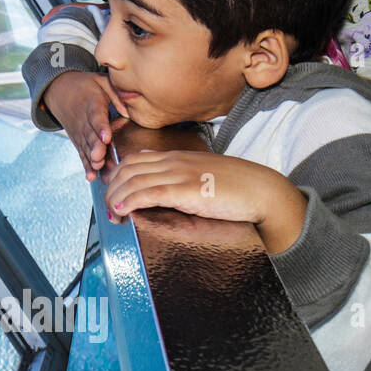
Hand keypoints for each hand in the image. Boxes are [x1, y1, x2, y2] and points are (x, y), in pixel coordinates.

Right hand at [43, 71, 129, 181]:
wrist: (59, 90)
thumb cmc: (87, 85)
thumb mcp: (102, 81)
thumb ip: (116, 94)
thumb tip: (128, 112)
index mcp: (91, 103)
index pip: (96, 117)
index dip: (100, 128)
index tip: (106, 137)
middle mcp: (83, 120)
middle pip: (89, 136)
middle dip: (95, 148)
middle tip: (99, 158)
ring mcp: (79, 131)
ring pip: (86, 147)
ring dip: (91, 160)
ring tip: (97, 170)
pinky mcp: (77, 140)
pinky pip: (82, 153)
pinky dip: (86, 165)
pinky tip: (91, 176)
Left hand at [103, 150, 307, 252]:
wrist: (263, 190)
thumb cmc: (236, 185)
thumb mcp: (201, 172)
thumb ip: (178, 172)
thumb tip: (156, 175)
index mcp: (177, 157)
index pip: (134, 159)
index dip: (116, 175)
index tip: (111, 191)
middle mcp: (174, 162)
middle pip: (127, 169)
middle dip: (111, 188)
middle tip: (108, 206)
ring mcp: (179, 174)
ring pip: (133, 181)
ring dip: (116, 199)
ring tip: (112, 214)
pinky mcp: (185, 190)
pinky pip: (148, 193)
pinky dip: (129, 202)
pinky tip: (122, 211)